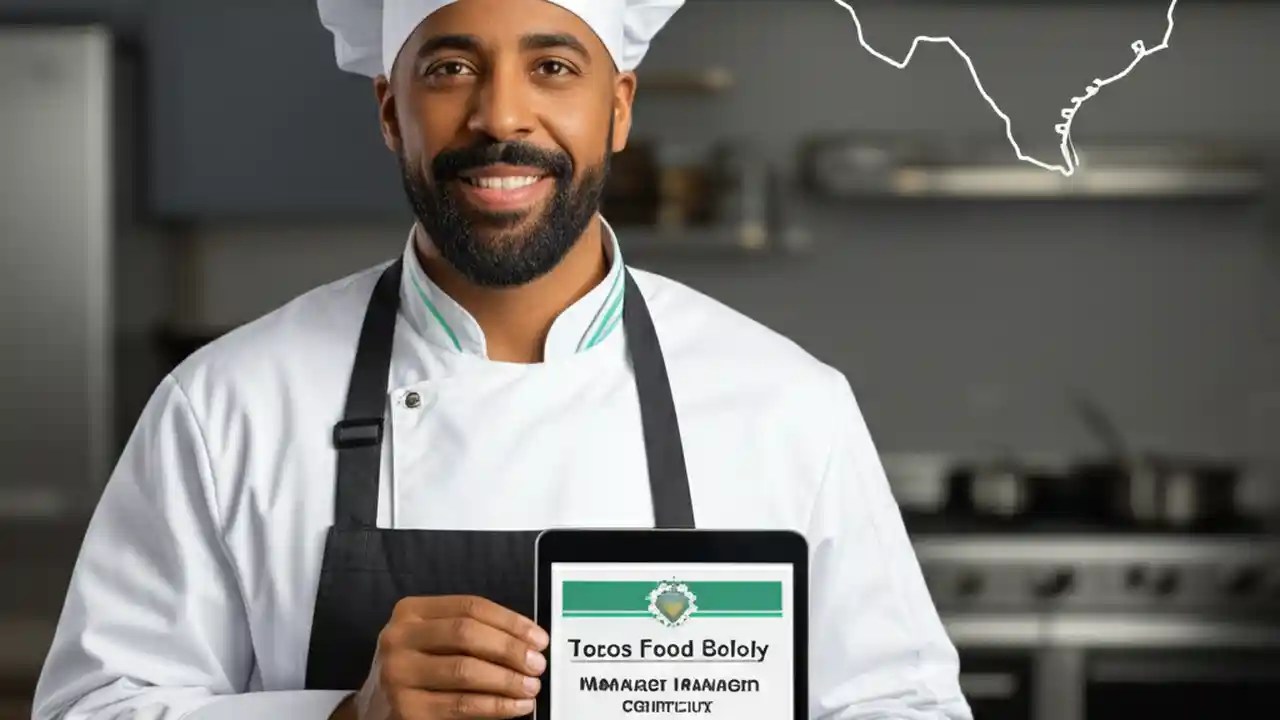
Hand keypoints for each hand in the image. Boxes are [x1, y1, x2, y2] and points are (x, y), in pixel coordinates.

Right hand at [334, 595, 549, 719]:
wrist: (375, 708)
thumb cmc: (417, 669)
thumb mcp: (432, 639)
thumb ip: (470, 633)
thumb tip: (527, 641)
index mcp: (411, 611)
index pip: (470, 607)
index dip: (510, 621)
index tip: (538, 638)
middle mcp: (399, 638)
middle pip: (467, 634)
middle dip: (510, 649)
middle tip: (537, 664)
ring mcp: (399, 674)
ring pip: (465, 670)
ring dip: (507, 680)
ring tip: (530, 687)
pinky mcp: (406, 709)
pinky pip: (461, 705)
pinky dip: (495, 707)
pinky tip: (514, 707)